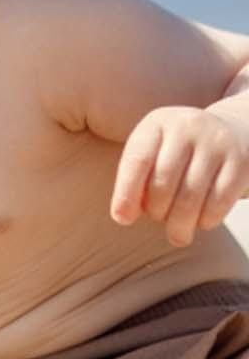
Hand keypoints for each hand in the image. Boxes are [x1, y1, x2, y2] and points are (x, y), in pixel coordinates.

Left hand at [110, 105, 248, 246]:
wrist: (235, 132)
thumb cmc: (179, 152)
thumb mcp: (154, 151)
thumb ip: (136, 177)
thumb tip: (124, 216)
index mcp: (157, 123)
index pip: (137, 160)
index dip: (126, 193)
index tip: (122, 219)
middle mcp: (187, 127)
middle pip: (164, 181)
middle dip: (156, 211)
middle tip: (158, 220)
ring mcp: (217, 143)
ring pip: (191, 195)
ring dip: (180, 223)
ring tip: (177, 234)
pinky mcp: (242, 162)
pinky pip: (220, 200)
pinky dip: (207, 219)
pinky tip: (201, 223)